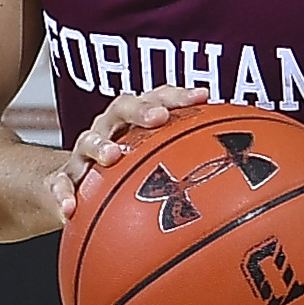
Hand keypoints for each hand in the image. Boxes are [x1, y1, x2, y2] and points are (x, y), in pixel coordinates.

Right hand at [47, 86, 207, 221]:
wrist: (70, 190)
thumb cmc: (124, 177)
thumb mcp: (154, 172)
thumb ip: (190, 171)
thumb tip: (246, 186)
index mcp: (134, 123)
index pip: (157, 97)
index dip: (178, 95)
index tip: (203, 96)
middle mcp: (108, 131)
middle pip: (122, 107)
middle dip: (142, 109)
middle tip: (160, 117)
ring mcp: (82, 155)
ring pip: (87, 141)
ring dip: (100, 145)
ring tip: (112, 156)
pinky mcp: (59, 181)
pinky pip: (57, 186)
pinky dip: (62, 195)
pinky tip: (70, 210)